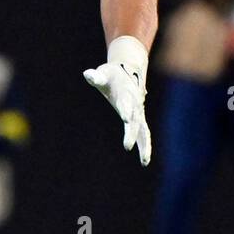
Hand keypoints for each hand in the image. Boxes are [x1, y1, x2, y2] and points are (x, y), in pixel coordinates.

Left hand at [84, 35, 151, 166]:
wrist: (130, 70)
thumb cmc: (112, 75)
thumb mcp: (103, 73)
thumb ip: (96, 77)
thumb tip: (87, 75)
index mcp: (126, 94)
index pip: (126, 103)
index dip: (126, 110)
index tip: (126, 119)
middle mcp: (135, 105)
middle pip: (134, 122)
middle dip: (131, 134)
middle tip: (126, 147)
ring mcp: (138, 114)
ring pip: (144, 132)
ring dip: (144, 146)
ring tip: (144, 162)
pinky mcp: (139, 119)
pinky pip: (145, 135)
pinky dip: (145, 147)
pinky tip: (145, 162)